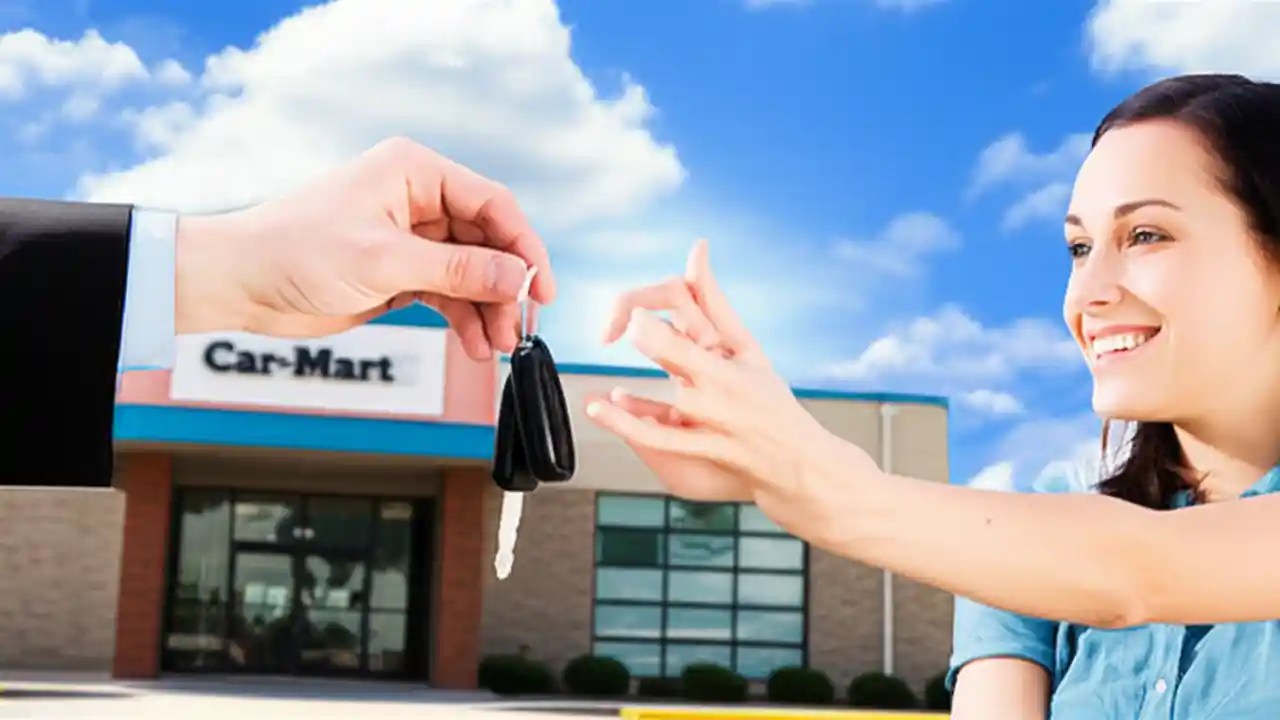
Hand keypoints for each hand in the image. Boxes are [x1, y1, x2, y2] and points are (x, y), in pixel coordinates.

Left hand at [172, 136, 555, 359]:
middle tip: (520, 326)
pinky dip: (464, 319)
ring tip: (498, 345)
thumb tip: (517, 278)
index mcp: (414, 172)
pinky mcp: (400, 273)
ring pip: (471, 273)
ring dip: (488, 309)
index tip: (540, 288)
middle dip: (505, 286)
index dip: (524, 246)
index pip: (492, 204)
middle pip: (487, 242)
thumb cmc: (296, 252)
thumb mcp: (385, 261)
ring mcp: (411, 238)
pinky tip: (475, 345)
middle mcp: (418, 200)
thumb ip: (457, 271)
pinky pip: (448, 294)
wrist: (239, 284)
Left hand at [586, 239, 881, 538]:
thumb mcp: (746, 345)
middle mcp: (723, 383)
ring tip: (604, 399)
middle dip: (644, 334)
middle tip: (616, 330)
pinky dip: (629, 425)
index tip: (630, 314)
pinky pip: (662, 440)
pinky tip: (603, 409)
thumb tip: (696, 248)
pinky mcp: (707, 450)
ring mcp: (717, 419)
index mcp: (729, 352)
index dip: (650, 304)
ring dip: (629, 402)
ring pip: (670, 402)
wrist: (799, 459)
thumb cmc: (769, 398)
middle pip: (677, 349)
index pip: (687, 310)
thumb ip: (712, 301)